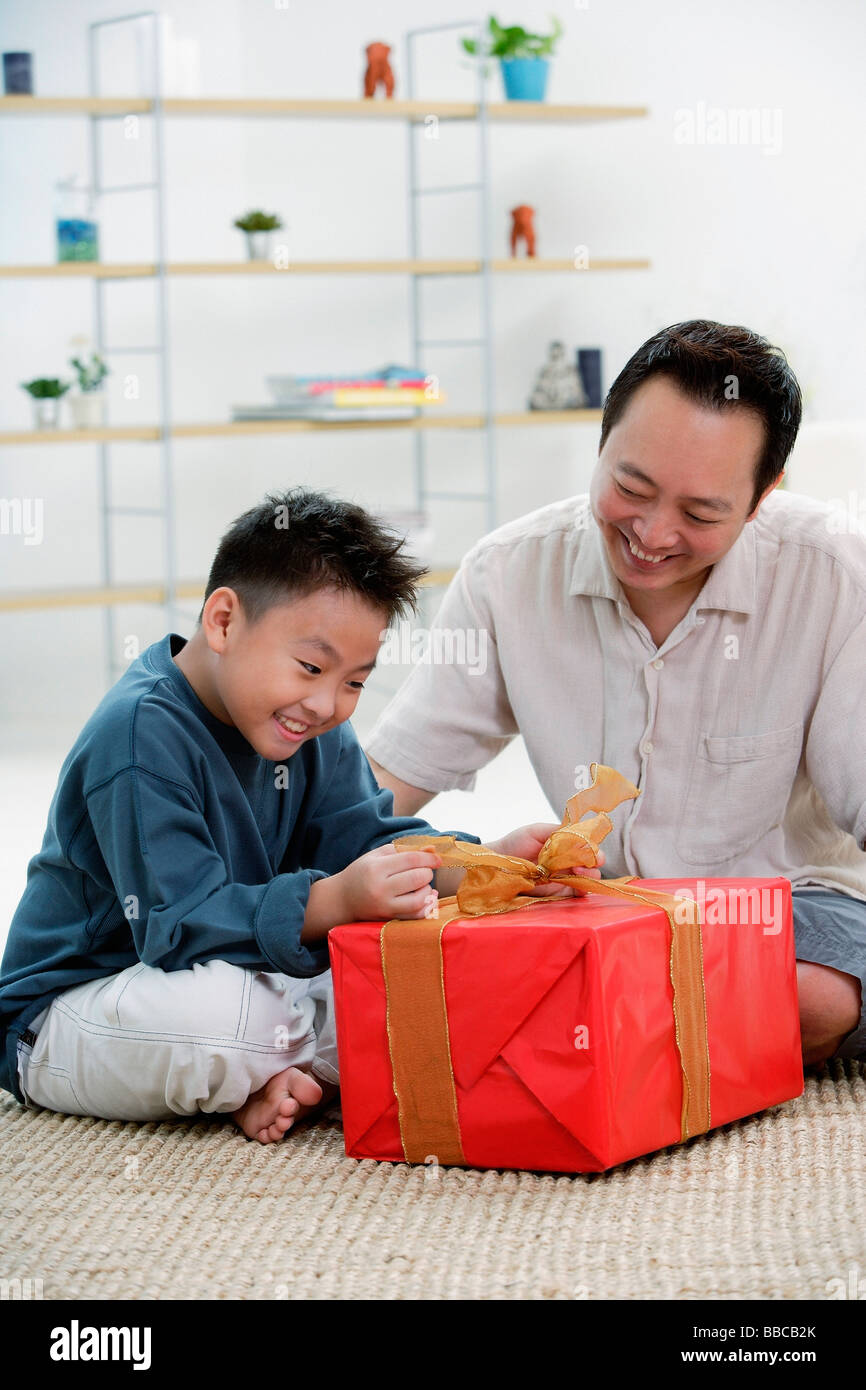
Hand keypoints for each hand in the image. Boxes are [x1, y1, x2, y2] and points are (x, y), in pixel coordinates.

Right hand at [337, 843, 441, 921]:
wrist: (343, 899)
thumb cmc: (363, 873)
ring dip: (428, 890)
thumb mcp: (378, 856)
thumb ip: (404, 850)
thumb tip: (433, 849)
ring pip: (419, 900)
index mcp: (376, 868)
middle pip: (417, 878)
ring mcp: (385, 906)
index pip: (411, 859)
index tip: (438, 859)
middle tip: (425, 872)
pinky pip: (416, 916)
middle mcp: (380, 888)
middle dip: (427, 873)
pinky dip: (427, 906)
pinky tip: (426, 898)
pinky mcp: (389, 919)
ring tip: (422, 885)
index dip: (429, 858)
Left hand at [488, 822, 605, 898]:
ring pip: (587, 880)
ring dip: (589, 877)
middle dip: (593, 864)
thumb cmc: (516, 844)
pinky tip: (578, 887)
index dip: (594, 850)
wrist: (498, 862)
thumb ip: (557, 831)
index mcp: (566, 846)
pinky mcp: (558, 893)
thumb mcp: (536, 831)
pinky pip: (576, 894)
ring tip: (577, 873)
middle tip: (583, 865)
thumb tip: (578, 833)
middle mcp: (568, 862)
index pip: (588, 848)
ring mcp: (564, 878)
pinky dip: (581, 891)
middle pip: (592, 865)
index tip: (591, 852)